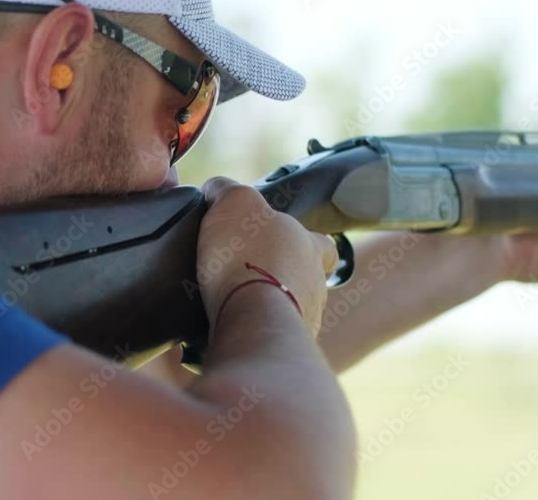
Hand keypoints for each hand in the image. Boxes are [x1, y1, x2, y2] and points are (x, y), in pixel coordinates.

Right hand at [197, 177, 337, 335]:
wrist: (252, 320)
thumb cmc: (248, 257)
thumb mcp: (235, 202)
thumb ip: (227, 189)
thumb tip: (216, 187)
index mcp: (310, 247)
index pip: (321, 242)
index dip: (304, 241)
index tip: (280, 244)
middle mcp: (316, 286)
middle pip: (304, 279)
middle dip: (279, 279)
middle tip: (247, 276)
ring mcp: (305, 321)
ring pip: (289, 311)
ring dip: (265, 307)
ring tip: (231, 305)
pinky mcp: (284, 349)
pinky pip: (267, 337)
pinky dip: (251, 332)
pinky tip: (228, 328)